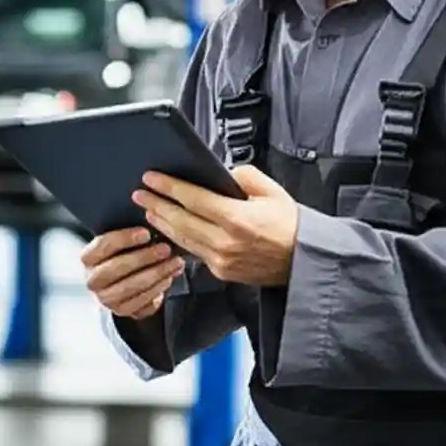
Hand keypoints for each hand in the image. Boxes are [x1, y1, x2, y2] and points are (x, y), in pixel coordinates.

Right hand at [80, 227, 185, 319]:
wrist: (120, 282)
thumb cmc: (123, 255)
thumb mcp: (121, 243)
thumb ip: (131, 235)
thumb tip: (154, 222)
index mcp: (88, 257)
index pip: (103, 245)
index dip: (125, 238)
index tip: (146, 233)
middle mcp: (93, 280)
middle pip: (117, 268)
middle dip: (145, 258)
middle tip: (166, 249)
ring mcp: (106, 298)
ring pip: (131, 286)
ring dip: (156, 273)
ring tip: (175, 263)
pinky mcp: (122, 311)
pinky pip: (141, 302)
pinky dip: (158, 289)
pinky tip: (169, 277)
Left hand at [133, 165, 298, 286]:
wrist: (305, 260)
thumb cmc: (290, 225)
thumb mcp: (271, 191)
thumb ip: (243, 176)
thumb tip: (221, 174)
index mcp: (237, 218)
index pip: (192, 199)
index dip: (169, 187)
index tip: (152, 178)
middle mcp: (226, 241)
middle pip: (180, 220)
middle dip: (156, 205)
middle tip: (140, 193)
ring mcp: (222, 260)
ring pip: (182, 239)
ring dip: (162, 223)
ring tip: (149, 210)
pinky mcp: (222, 272)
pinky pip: (194, 252)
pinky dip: (179, 239)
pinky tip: (171, 230)